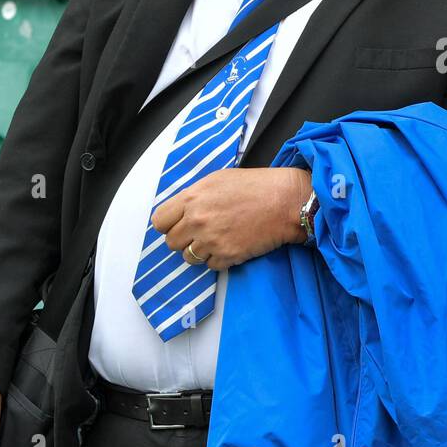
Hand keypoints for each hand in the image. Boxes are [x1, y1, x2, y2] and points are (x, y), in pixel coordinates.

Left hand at [150, 166, 312, 270]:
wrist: (286, 202)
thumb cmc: (257, 186)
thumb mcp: (218, 180)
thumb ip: (195, 196)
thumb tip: (182, 211)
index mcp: (192, 198)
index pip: (160, 221)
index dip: (168, 225)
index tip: (178, 225)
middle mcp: (197, 220)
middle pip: (172, 242)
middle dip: (185, 239)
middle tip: (202, 232)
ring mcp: (211, 240)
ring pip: (189, 257)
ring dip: (201, 251)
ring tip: (219, 239)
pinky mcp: (227, 256)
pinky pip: (210, 266)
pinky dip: (219, 259)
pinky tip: (232, 245)